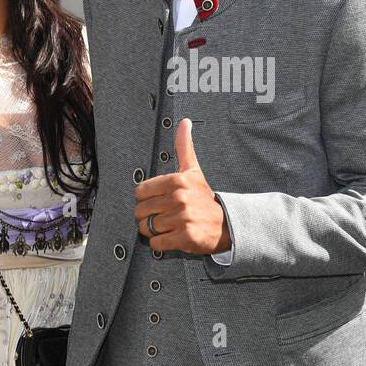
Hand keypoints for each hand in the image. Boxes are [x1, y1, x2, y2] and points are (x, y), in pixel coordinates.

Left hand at [133, 118, 230, 254]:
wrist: (225, 223)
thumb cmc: (204, 198)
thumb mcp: (194, 170)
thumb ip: (184, 146)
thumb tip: (184, 122)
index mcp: (177, 180)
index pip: (140, 192)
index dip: (147, 199)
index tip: (159, 201)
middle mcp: (179, 198)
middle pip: (141, 211)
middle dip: (149, 216)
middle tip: (164, 215)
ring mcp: (182, 218)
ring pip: (147, 228)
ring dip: (155, 230)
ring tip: (169, 225)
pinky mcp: (184, 237)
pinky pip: (157, 243)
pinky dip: (161, 243)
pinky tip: (173, 236)